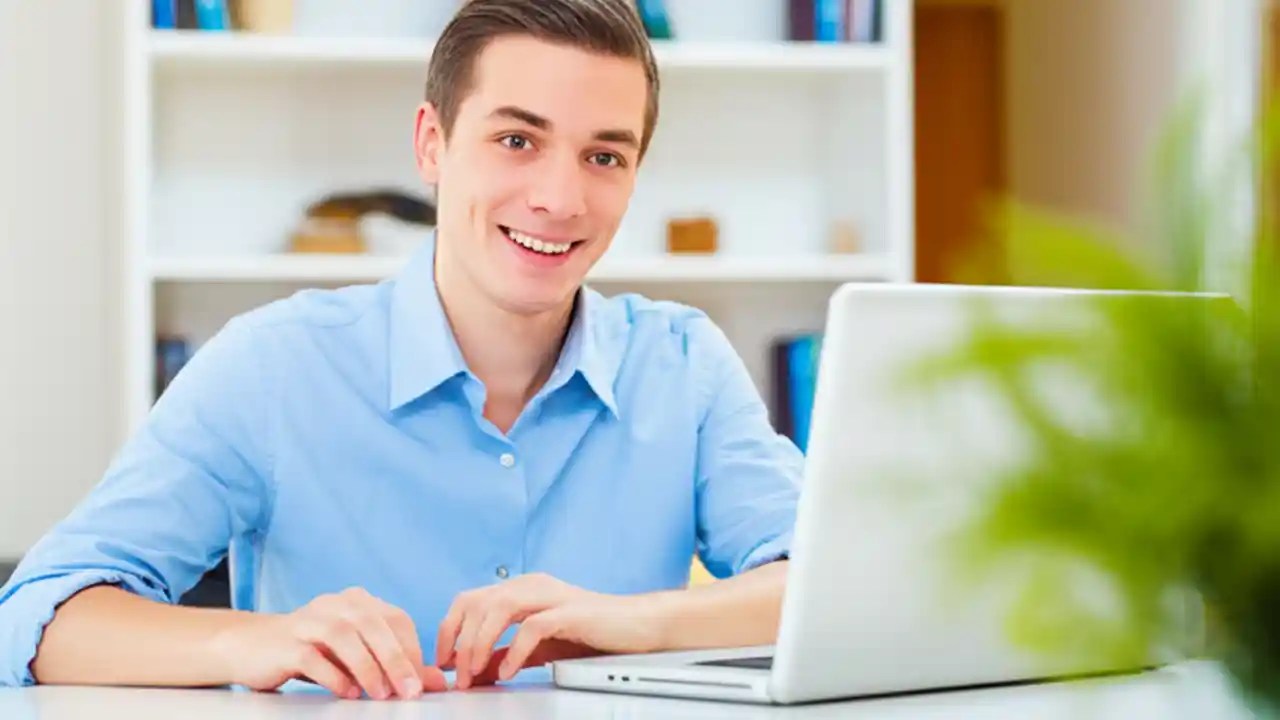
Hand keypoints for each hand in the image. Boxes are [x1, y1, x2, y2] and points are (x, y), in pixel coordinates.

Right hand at [211, 586, 447, 699]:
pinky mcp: (286, 643)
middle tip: (409, 691)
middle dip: (396, 659)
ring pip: (344, 635)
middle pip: (374, 624)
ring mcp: (308, 620)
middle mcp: (335, 603)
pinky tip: (347, 692)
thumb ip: (396, 666)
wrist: (251, 647)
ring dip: (367, 667)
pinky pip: (312, 656)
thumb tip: (439, 683)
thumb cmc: (313, 651)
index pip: (396, 619)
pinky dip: (333, 675)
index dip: (411, 650)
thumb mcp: (357, 657)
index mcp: (357, 601)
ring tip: (380, 694)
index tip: (420, 682)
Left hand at [435, 573, 667, 688]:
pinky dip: (514, 650)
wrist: (637, 628)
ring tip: (475, 673)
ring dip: (480, 643)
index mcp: (520, 589)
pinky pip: (533, 626)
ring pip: (499, 607)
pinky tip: (509, 672)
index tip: (443, 662)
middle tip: (458, 675)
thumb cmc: (592, 634)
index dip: (449, 630)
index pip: (469, 600)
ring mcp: (551, 595)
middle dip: (459, 640)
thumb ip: (505, 655)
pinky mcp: (571, 611)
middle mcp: (531, 585)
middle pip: (477, 602)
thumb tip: (474, 671)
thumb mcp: (537, 648)